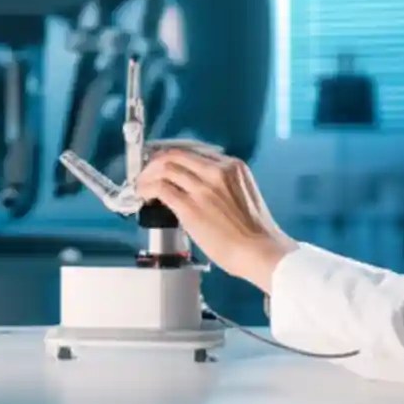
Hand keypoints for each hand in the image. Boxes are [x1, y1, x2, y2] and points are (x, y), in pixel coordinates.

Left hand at [135, 148, 297, 292]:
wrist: (262, 251)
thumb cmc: (256, 232)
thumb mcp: (243, 194)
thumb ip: (222, 185)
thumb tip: (197, 189)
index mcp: (233, 166)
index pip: (194, 152)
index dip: (173, 157)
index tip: (163, 164)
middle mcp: (217, 171)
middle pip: (175, 155)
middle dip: (155, 162)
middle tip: (147, 173)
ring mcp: (202, 188)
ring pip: (164, 168)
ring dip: (147, 176)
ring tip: (142, 186)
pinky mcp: (189, 206)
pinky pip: (160, 188)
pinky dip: (147, 189)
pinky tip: (144, 195)